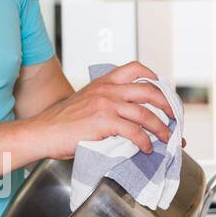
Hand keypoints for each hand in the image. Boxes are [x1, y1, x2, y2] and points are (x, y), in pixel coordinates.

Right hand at [25, 60, 180, 159]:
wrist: (41, 133)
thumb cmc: (59, 124)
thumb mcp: (83, 103)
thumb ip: (104, 103)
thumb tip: (126, 119)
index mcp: (103, 82)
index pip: (135, 68)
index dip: (154, 78)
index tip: (163, 91)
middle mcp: (107, 89)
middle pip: (148, 90)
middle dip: (167, 104)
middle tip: (174, 117)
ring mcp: (106, 104)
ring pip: (145, 113)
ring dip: (161, 128)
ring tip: (166, 138)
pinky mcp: (104, 122)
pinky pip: (134, 131)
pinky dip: (144, 141)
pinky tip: (146, 148)